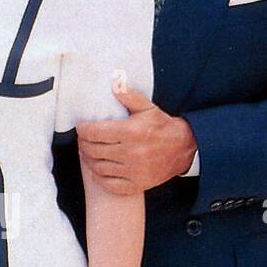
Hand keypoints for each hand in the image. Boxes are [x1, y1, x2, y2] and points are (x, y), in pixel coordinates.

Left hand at [77, 87, 196, 194]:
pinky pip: (110, 184)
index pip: (94, 132)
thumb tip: (114, 81)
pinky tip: (99, 168)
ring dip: (89, 159)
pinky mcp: (138, 184)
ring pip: (98, 167)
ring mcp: (135, 171)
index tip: (82, 127)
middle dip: (84, 143)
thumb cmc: (162, 127)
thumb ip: (128, 95)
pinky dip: (100, 177)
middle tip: (83, 139)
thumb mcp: (148, 108)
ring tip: (88, 152)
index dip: (83, 129)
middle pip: (93, 150)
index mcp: (131, 132)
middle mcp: (132, 153)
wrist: (185, 149)